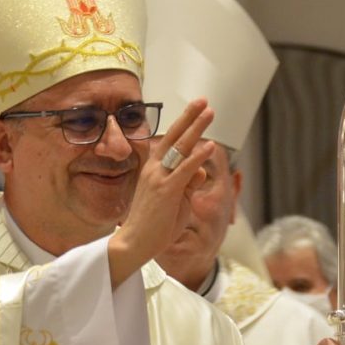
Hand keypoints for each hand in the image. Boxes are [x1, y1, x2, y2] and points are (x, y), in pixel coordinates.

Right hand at [108, 99, 215, 284]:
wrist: (135, 243)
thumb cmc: (155, 224)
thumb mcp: (176, 200)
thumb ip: (188, 184)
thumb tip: (201, 171)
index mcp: (154, 169)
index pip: (170, 141)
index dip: (183, 124)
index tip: (196, 110)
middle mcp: (155, 169)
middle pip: (174, 136)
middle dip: (190, 117)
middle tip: (203, 101)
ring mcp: (159, 178)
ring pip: (180, 147)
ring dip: (196, 128)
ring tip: (210, 112)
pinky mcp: (166, 191)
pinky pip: (184, 170)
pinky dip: (197, 157)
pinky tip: (209, 146)